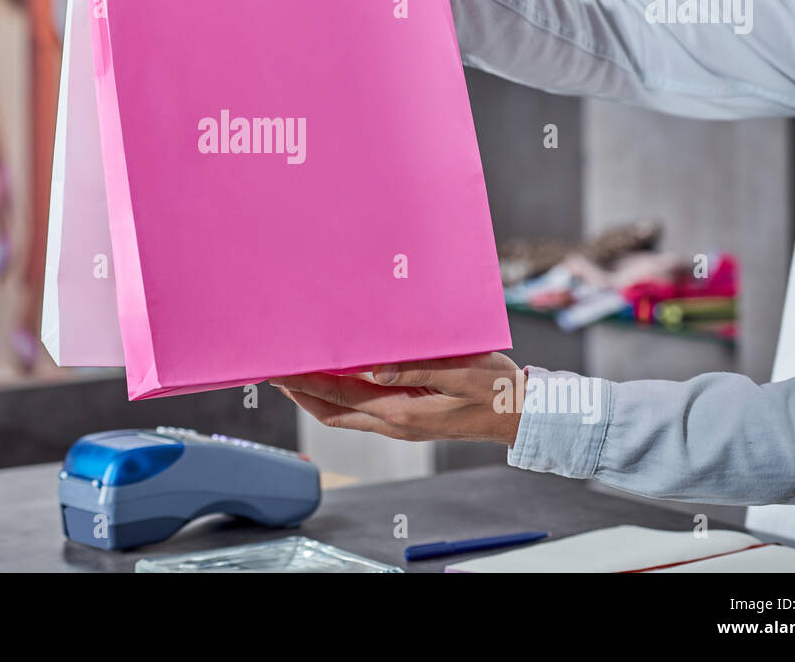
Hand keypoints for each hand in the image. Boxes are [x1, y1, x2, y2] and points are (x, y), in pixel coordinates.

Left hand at [270, 353, 526, 444]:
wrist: (521, 415)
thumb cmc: (496, 389)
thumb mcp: (461, 373)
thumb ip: (416, 369)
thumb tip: (374, 368)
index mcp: (402, 411)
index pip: (340, 397)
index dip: (306, 384)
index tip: (280, 370)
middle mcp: (395, 423)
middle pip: (333, 412)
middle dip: (300, 393)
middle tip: (274, 372)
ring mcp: (401, 425)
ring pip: (345, 416)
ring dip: (316, 398)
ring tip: (294, 377)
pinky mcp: (408, 420)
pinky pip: (362, 413)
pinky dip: (339, 400)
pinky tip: (337, 381)